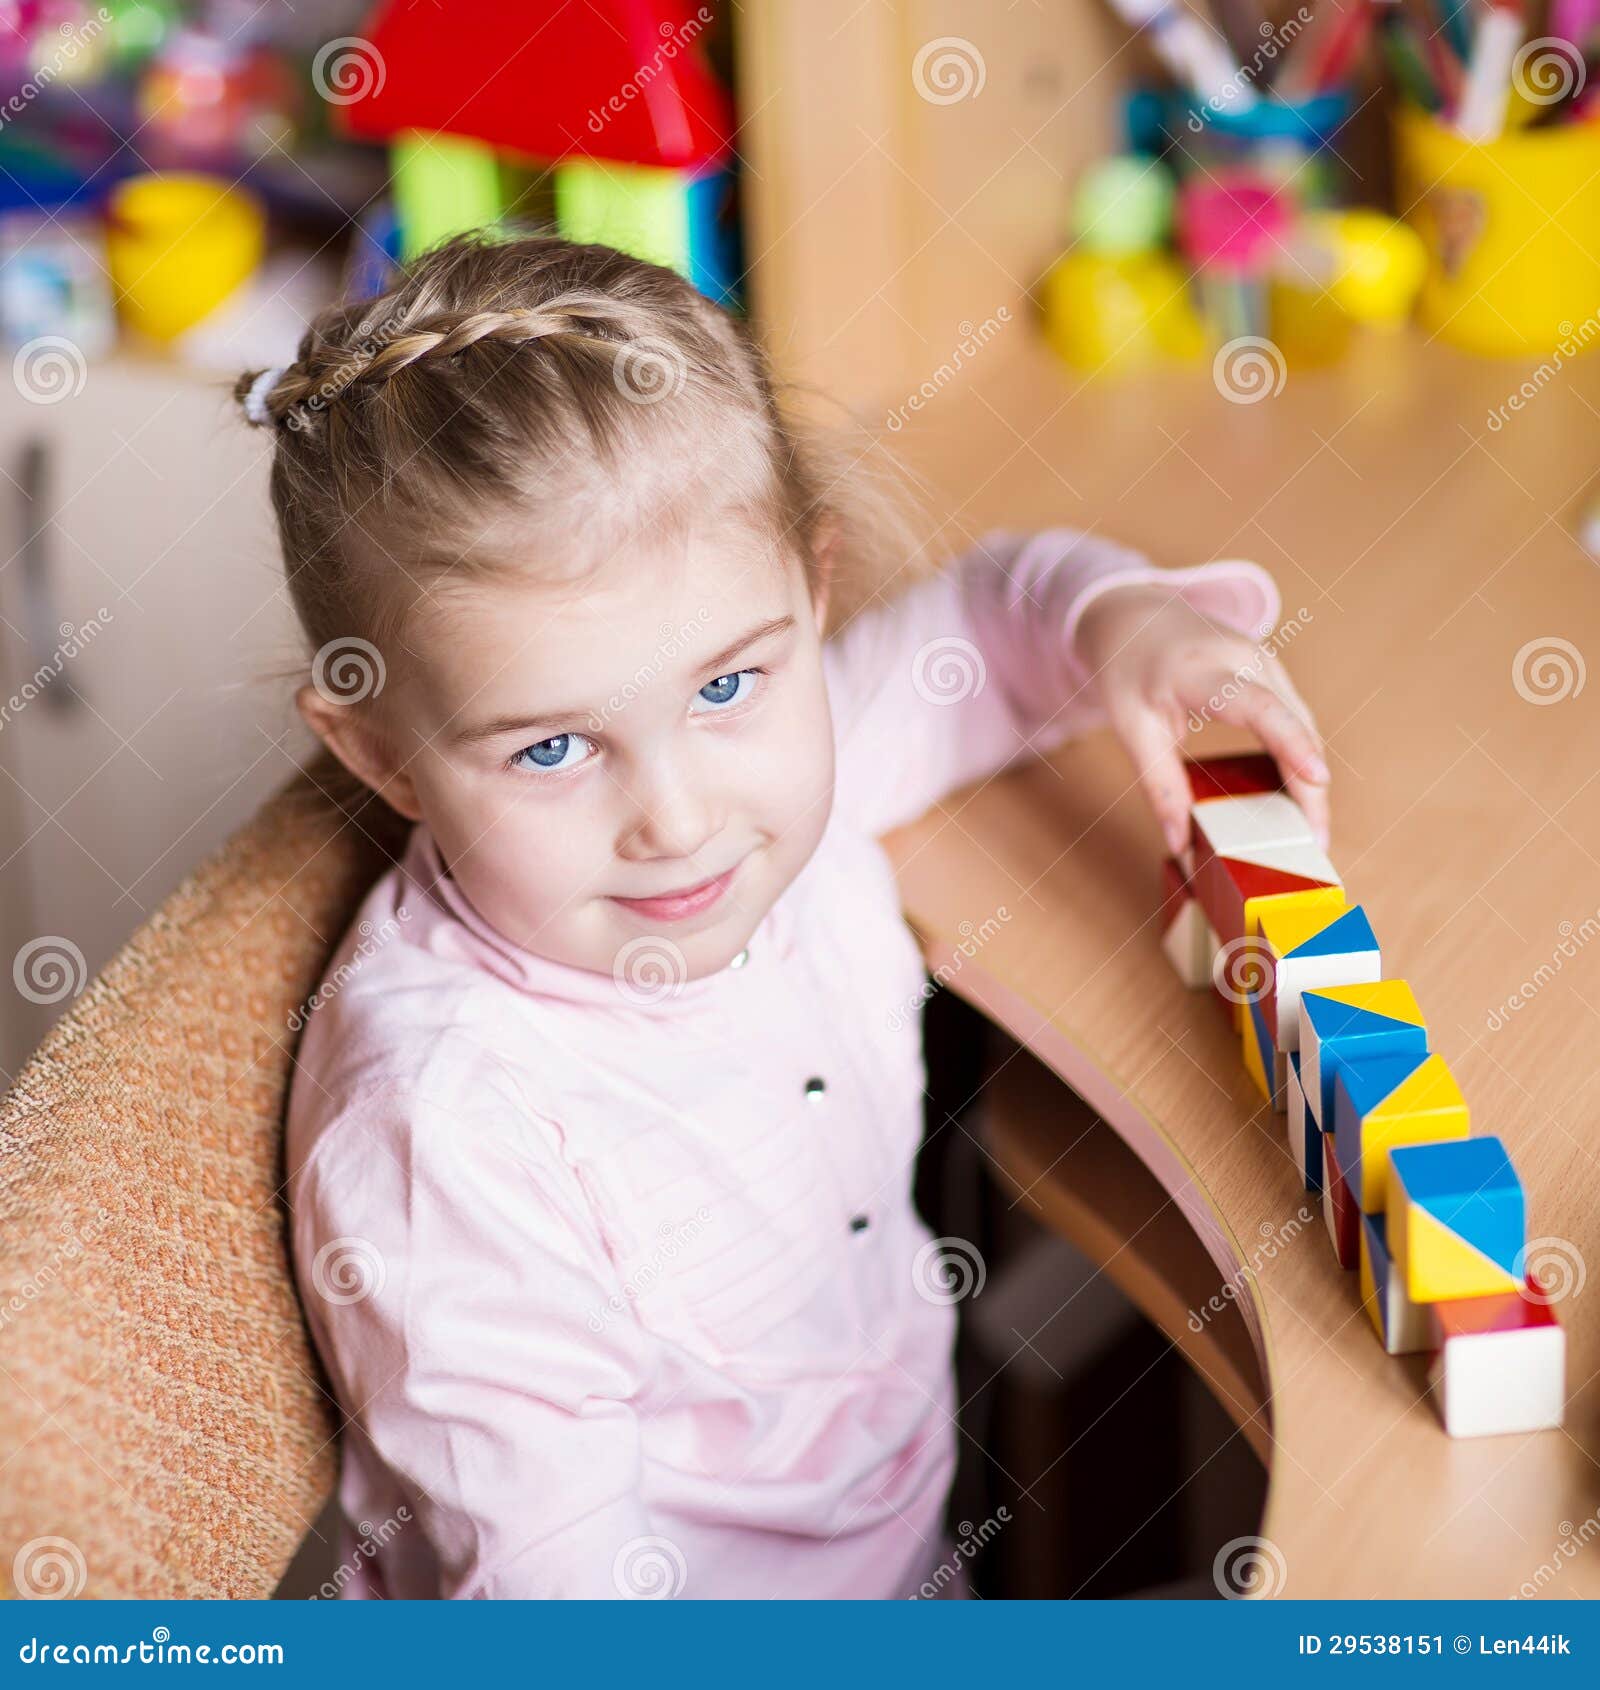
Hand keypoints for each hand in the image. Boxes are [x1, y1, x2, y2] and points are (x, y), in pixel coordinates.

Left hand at [1073, 581, 1329, 857]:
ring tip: (1310, 834)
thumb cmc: (1129, 669)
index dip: (1290, 742)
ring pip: (1303, 724)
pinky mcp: (1272, 672)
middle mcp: (1243, 658)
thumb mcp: (1131, 726)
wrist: (1135, 616)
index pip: (1256, 706)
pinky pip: (1296, 719)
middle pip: (1293, 723)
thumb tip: (1179, 844)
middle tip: (1315, 844)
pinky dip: (1301, 758)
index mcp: (1200, 671)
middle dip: (1311, 786)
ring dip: (1311, 778)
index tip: (1319, 779)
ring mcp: (1264, 661)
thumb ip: (1158, 784)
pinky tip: (1299, 799)